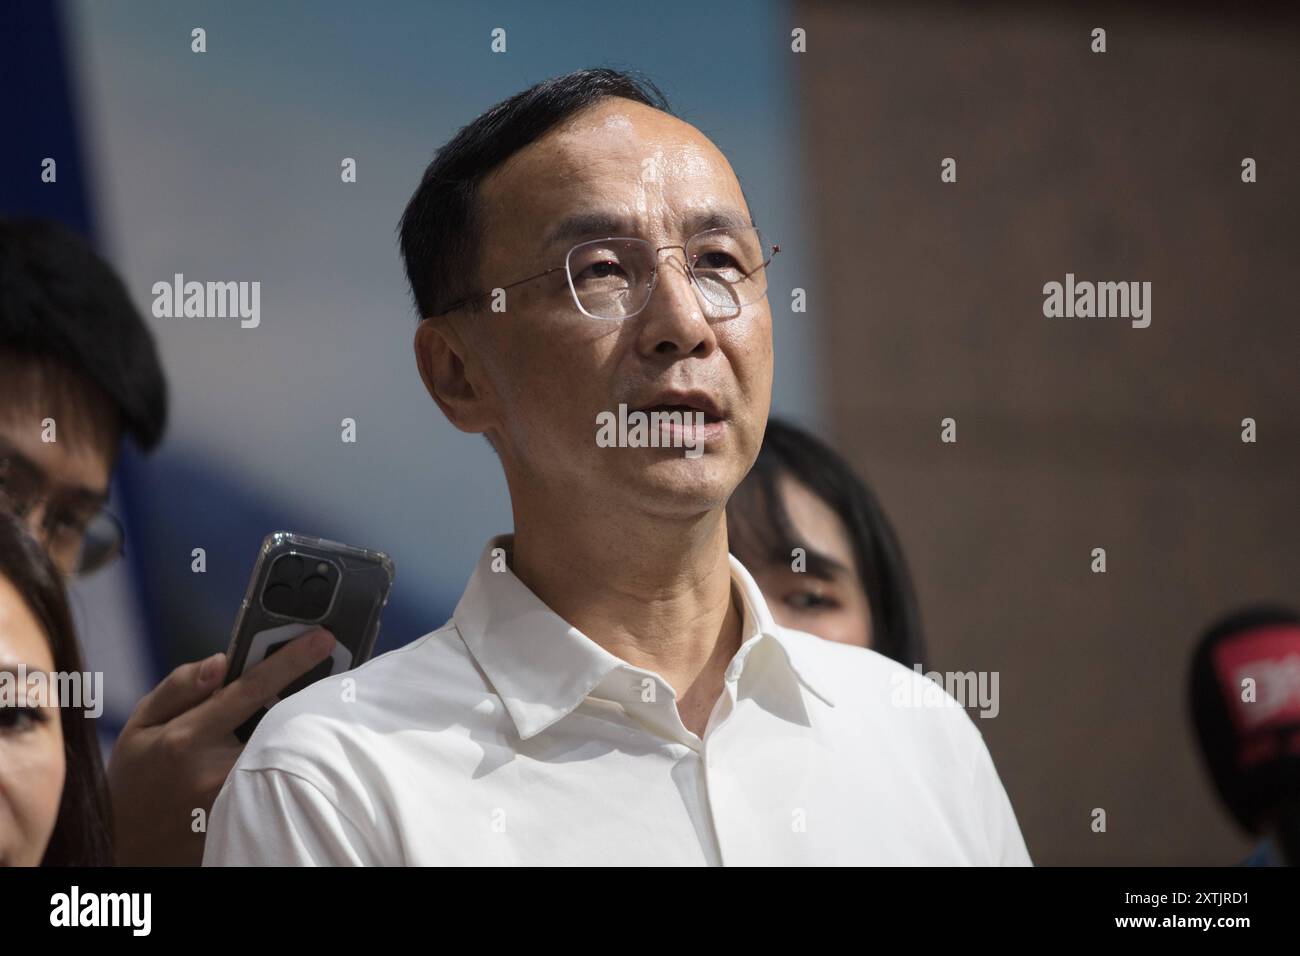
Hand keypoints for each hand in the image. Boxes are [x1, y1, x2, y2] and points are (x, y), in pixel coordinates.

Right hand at [106, 628, 335, 865]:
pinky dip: (288, 762)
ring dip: (297, 730)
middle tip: (328, 671)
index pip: (251, 689)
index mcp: (187, 738)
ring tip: (304, 712)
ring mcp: (233, 802)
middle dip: (304, 697)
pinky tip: (285, 753)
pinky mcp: (245, 822)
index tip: (323, 638)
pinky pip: (278, 783)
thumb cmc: (135, 775)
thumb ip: (180, 687)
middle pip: (281, 722)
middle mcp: (214, 771)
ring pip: (284, 753)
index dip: (290, 660)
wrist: (127, 844)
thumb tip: (222, 661)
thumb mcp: (140, 724)